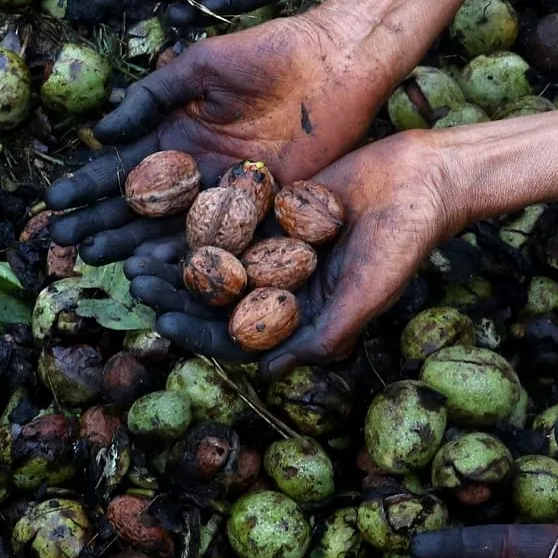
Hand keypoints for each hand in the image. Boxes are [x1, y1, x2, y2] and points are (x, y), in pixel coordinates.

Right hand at [45, 10, 388, 260]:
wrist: (336, 64)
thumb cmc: (270, 53)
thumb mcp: (200, 66)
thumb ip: (153, 97)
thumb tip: (102, 133)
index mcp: (177, 135)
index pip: (123, 168)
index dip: (88, 187)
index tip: (55, 204)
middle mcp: (197, 170)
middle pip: (139, 206)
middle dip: (99, 223)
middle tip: (63, 244)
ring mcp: (228, 193)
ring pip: (172, 227)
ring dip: (133, 244)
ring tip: (95, 259)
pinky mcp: (264, 207)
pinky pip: (222, 236)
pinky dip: (189, 252)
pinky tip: (156, 265)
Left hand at [125, 128, 465, 372]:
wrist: (421, 182)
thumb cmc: (402, 246)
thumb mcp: (364, 296)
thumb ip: (320, 337)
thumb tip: (267, 375)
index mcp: (304, 317)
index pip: (242, 335)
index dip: (199, 332)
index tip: (163, 322)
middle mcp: (287, 285)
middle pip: (221, 296)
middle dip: (177, 292)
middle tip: (136, 281)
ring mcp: (280, 246)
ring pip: (219, 256)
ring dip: (179, 256)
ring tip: (139, 250)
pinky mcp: (278, 208)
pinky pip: (231, 214)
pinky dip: (199, 215)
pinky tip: (163, 209)